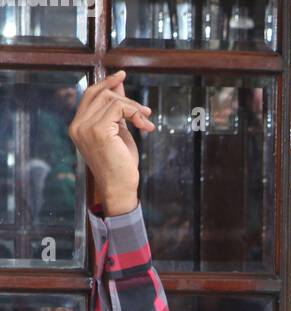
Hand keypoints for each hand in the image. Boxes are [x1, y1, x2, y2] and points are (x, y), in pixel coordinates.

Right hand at [68, 70, 155, 214]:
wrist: (120, 188)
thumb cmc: (120, 165)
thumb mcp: (119, 132)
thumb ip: (117, 110)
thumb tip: (119, 85)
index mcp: (79, 125)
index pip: (90, 94)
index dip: (106, 83)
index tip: (121, 75)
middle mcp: (78, 125)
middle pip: (101, 93)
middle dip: (126, 98)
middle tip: (145, 112)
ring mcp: (85, 127)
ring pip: (112, 99)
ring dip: (134, 109)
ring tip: (146, 123)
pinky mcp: (99, 130)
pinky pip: (119, 108)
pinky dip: (135, 113)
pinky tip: (144, 126)